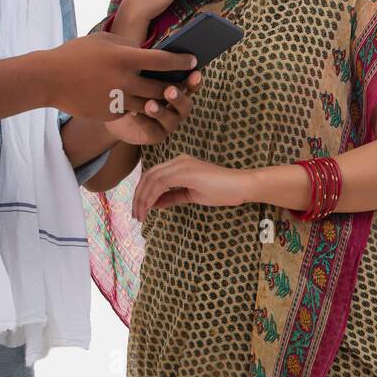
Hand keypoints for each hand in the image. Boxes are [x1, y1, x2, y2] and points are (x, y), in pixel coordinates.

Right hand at [44, 30, 198, 118]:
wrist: (49, 79)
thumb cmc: (76, 54)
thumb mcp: (103, 41)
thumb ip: (128, 45)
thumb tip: (148, 51)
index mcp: (125, 58)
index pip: (163, 61)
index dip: (181, 61)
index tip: (193, 61)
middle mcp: (125, 80)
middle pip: (161, 87)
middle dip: (176, 86)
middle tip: (185, 83)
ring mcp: (118, 99)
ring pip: (149, 104)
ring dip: (160, 101)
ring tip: (168, 96)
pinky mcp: (110, 114)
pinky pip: (131, 111)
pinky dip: (137, 107)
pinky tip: (142, 103)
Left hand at [102, 72, 202, 145]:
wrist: (114, 108)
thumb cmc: (129, 83)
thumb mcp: (138, 70)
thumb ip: (148, 63)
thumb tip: (151, 48)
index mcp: (178, 87)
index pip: (192, 83)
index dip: (194, 80)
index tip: (194, 72)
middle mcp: (177, 106)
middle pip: (186, 103)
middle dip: (178, 97)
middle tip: (169, 89)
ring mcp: (168, 122)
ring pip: (172, 119)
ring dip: (162, 111)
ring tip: (150, 104)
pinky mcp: (155, 135)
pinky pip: (153, 131)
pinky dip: (144, 122)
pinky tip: (133, 113)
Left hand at [131, 153, 253, 221]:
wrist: (241, 186)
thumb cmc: (222, 190)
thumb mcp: (191, 195)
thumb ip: (172, 196)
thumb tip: (154, 204)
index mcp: (179, 164)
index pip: (153, 176)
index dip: (142, 193)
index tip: (139, 210)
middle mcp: (178, 160)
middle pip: (148, 176)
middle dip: (138, 196)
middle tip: (136, 215)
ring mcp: (182, 164)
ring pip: (151, 179)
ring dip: (142, 199)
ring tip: (140, 215)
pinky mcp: (186, 171)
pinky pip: (161, 182)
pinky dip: (151, 196)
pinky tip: (150, 208)